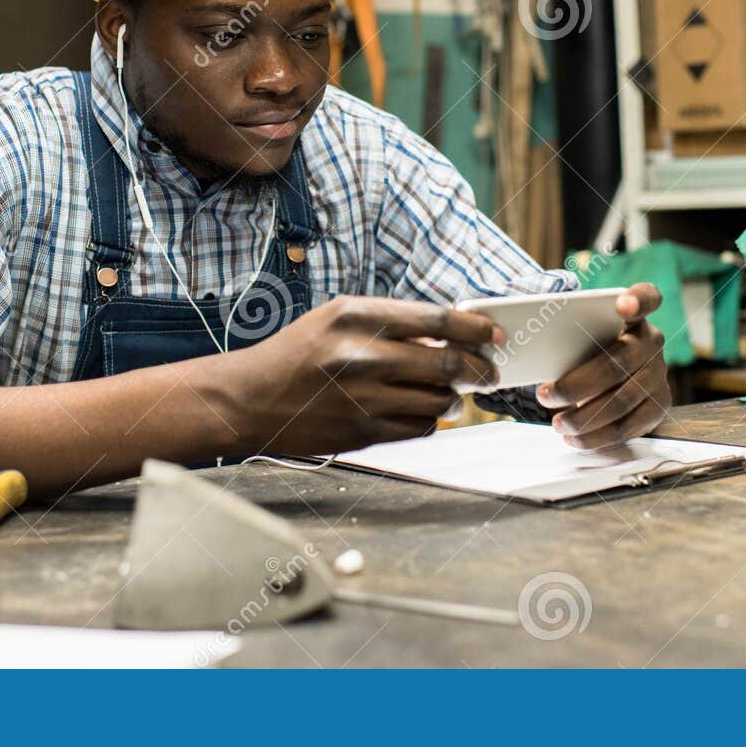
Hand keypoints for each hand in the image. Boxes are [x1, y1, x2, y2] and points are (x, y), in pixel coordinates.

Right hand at [246, 296, 502, 454]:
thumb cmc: (298, 353)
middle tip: (489, 374)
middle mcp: (362, 353)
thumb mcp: (338, 318)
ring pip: (438, 400)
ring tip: (450, 394)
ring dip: (453, 398)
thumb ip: (391, 323)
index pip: (437, 318)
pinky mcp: (362, 431)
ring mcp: (363, 396)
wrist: (250, 398)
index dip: (475, 328)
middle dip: (479, 370)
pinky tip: (420, 412)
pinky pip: (419, 428)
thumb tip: (450, 334)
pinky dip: (430, 421)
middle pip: (447, 362)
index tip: (495, 334)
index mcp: (358, 315)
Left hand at [536, 282, 669, 450]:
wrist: (612, 377)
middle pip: (617, 363)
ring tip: (557, 423)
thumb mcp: (580, 334)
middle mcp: (652, 342)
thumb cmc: (587, 349)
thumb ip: (565, 332)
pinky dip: (598, 438)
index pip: (647, 297)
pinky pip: (630, 427)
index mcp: (634, 314)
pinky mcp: (659, 405)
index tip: (621, 304)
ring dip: (584, 418)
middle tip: (545, 395)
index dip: (637, 300)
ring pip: (622, 401)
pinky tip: (576, 438)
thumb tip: (524, 344)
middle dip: (576, 385)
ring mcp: (659, 374)